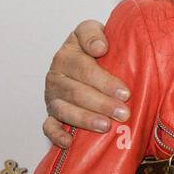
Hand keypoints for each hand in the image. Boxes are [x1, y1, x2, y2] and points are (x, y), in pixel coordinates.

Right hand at [42, 20, 127, 148]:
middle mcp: (56, 75)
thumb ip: (93, 34)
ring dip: (85, 119)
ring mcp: (52, 95)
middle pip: (76, 91)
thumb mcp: (93, 31)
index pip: (82, 68)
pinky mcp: (51, 113)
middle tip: (124, 113)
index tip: (125, 92)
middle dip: (101, 104)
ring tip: (106, 126)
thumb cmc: (96, 46)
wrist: (87, 57)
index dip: (103, 81)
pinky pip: (48, 126)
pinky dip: (56, 135)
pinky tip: (69, 142)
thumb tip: (99, 48)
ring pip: (64, 110)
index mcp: (67, 54)